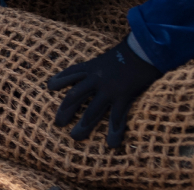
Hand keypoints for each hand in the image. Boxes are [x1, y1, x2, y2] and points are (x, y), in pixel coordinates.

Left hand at [47, 38, 162, 147]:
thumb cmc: (132, 49)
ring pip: (91, 111)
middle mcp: (96, 78)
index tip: (50, 87)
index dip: (60, 80)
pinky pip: (116, 118)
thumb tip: (111, 68)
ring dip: (83, 126)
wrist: (143, 48)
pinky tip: (112, 144)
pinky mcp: (122, 97)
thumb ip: (107, 64)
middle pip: (75, 96)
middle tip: (58, 123)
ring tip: (75, 137)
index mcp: (93, 66)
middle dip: (65, 110)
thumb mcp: (113, 54)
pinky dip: (114, 132)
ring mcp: (108, 89)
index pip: (72, 73)